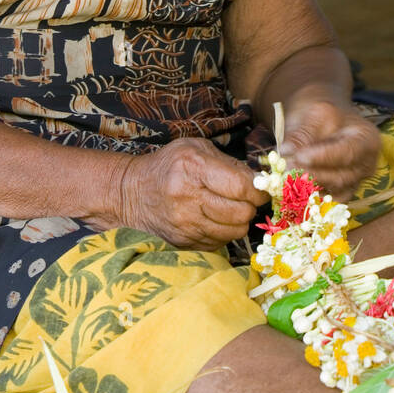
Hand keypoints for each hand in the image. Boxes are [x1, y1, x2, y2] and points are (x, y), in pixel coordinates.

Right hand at [116, 138, 265, 249]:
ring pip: (234, 231)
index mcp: (193, 168)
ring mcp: (185, 224)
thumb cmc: (169, 166)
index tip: (260, 189)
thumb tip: (261, 181)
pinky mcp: (184, 242)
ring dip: (239, 221)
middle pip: (241, 213)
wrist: (132, 193)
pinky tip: (214, 219)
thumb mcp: (196, 149)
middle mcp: (188, 198)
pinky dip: (223, 232)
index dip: (258, 190)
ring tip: (230, 209)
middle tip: (245, 199)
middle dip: (250, 206)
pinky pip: (220, 243)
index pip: (241, 186)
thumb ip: (230, 163)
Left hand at [281, 98, 379, 201]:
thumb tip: (286, 152)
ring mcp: (355, 181)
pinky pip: (326, 201)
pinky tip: (291, 189)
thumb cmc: (321, 113)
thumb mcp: (311, 114)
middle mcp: (366, 164)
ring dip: (307, 188)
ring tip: (284, 177)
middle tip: (284, 167)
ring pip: (332, 192)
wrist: (321, 119)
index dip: (324, 157)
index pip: (348, 153)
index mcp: (367, 139)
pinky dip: (308, 198)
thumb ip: (301, 134)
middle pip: (341, 177)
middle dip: (311, 174)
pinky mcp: (341, 193)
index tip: (300, 156)